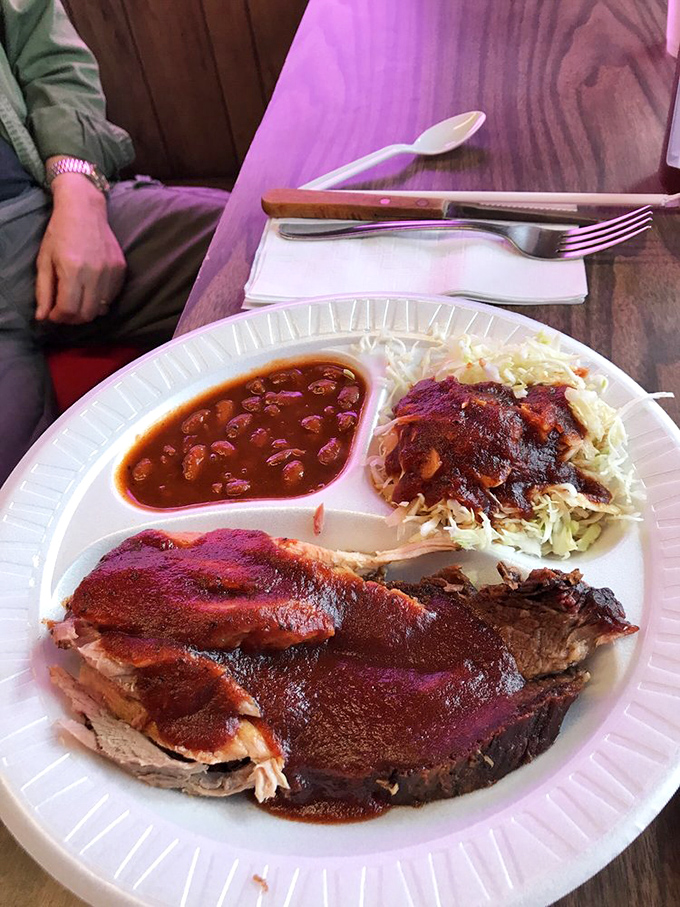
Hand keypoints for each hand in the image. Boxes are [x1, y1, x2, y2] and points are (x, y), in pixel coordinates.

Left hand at [35, 169, 125, 324]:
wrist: (84, 209)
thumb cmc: (59, 232)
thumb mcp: (44, 260)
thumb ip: (44, 291)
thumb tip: (43, 318)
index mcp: (72, 270)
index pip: (69, 310)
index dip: (59, 317)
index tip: (54, 314)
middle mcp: (94, 272)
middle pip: (87, 314)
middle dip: (73, 318)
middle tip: (65, 311)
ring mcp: (111, 271)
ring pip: (101, 309)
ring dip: (87, 311)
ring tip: (77, 302)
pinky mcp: (121, 269)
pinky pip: (112, 297)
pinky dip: (100, 300)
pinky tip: (90, 291)